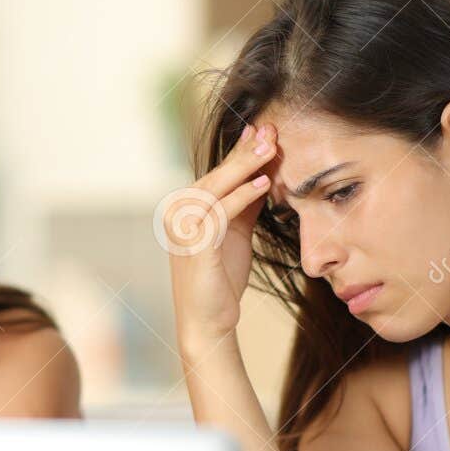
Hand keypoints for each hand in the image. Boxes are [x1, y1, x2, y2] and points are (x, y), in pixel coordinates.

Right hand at [163, 121, 276, 350]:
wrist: (208, 321)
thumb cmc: (221, 278)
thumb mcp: (237, 232)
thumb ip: (245, 202)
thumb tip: (265, 170)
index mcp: (184, 207)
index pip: (217, 172)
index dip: (242, 151)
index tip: (267, 129)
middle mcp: (176, 212)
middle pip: (216, 175)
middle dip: (246, 151)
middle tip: (272, 130)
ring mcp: (182, 228)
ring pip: (217, 188)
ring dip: (246, 166)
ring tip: (272, 148)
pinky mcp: (193, 244)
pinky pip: (220, 212)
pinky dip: (242, 195)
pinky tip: (265, 184)